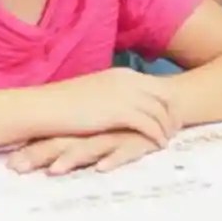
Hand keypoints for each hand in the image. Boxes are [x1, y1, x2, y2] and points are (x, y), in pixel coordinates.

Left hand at [7, 132, 159, 174]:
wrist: (164, 101)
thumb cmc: (127, 120)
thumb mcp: (99, 127)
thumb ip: (76, 139)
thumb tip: (46, 155)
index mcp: (82, 128)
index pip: (51, 139)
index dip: (30, 151)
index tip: (10, 165)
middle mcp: (94, 131)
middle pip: (62, 144)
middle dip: (39, 156)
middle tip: (17, 168)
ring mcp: (114, 136)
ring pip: (90, 147)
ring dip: (72, 158)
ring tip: (55, 171)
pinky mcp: (135, 141)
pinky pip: (123, 151)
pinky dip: (113, 159)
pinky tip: (102, 168)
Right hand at [49, 68, 178, 146]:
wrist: (45, 107)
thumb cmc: (63, 102)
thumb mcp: (94, 91)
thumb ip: (111, 93)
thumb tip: (119, 104)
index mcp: (123, 74)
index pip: (157, 86)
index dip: (167, 102)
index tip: (172, 116)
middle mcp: (128, 81)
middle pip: (165, 97)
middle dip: (173, 114)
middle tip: (177, 130)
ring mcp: (126, 95)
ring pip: (160, 112)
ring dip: (167, 128)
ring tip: (168, 141)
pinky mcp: (120, 112)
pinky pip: (149, 125)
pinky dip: (157, 136)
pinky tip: (159, 146)